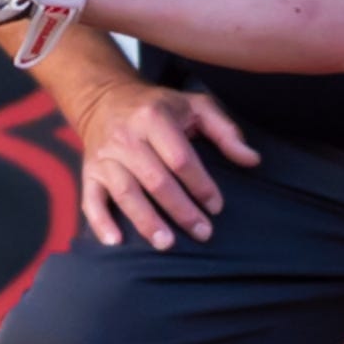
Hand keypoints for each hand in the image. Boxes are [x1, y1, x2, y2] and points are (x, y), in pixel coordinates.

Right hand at [70, 82, 260, 251]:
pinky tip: (115, 243)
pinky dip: (100, 222)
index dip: (200, 185)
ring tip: (167, 244)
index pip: (180, 158)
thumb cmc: (158, 107)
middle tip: (203, 233)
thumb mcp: (195, 106)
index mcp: (154, 118)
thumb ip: (226, 131)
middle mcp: (126, 137)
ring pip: (126, 193)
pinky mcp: (89, 172)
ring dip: (146, 221)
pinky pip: (91, 200)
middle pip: (155, 180)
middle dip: (181, 210)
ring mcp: (105, 157)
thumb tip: (253, 160)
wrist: (104, 98)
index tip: (216, 206)